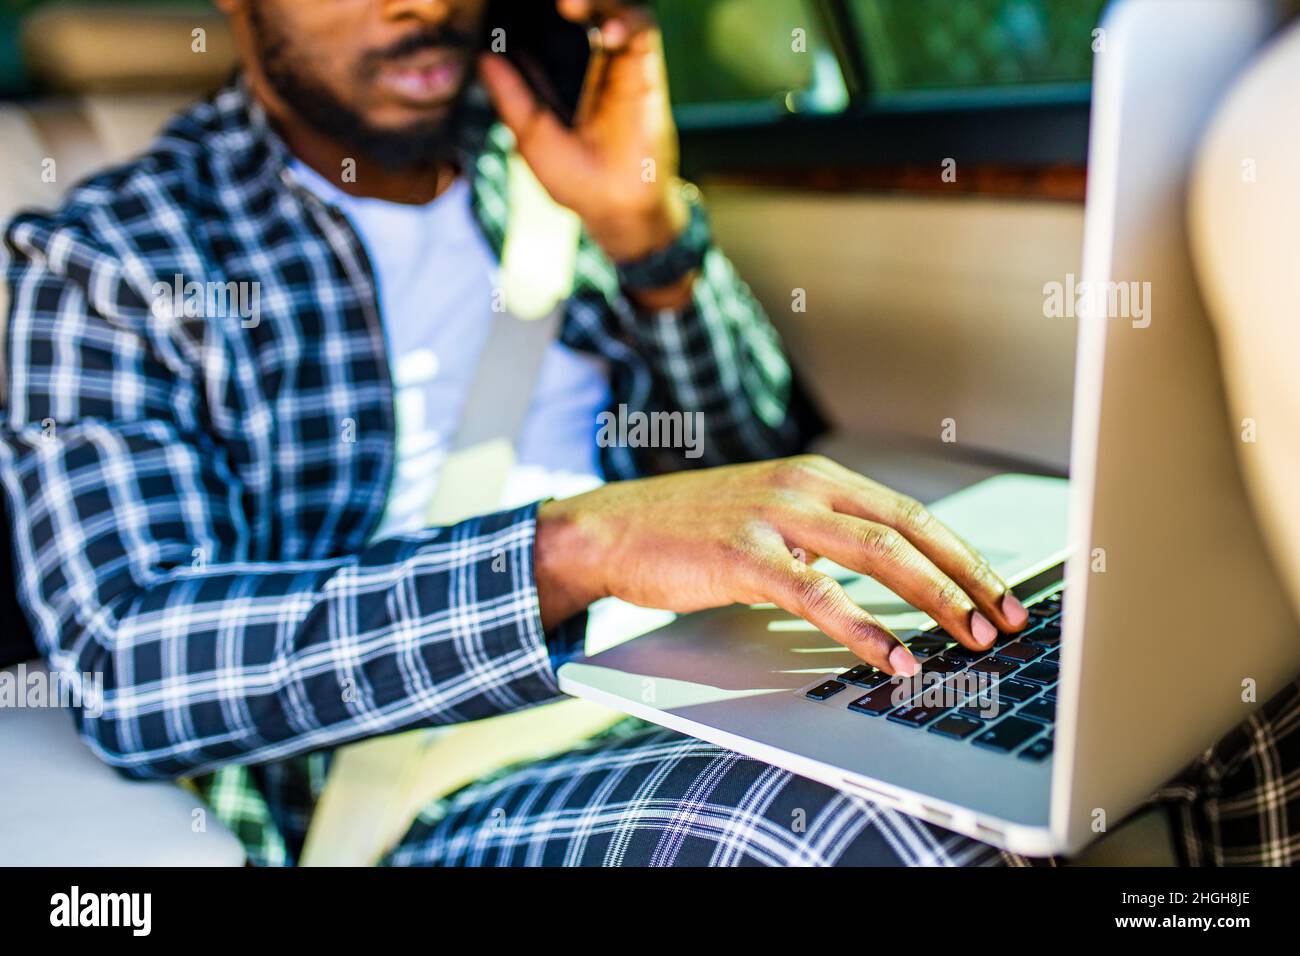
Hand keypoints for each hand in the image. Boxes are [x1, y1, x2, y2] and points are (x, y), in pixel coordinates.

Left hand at [478, 0, 687, 263]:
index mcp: (570, 71)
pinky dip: (627, 23)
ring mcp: (624, 64)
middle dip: (574, 0)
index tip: (511, 2)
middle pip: (587, 9)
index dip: (538, 11)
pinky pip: (643, 32)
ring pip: (616, 8)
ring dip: (596, 1)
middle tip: (551, 2)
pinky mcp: (647, 73)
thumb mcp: (531, 135)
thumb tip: (483, 57)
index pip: (555, 26)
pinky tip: (607, 33)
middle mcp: (599, 60)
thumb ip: (511, 95)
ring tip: (569, 5)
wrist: (615, 211)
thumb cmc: (575, 179)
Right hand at [535, 455, 1030, 675]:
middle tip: (1005, 622)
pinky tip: (892, 655)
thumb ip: (823, 537)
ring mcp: (774, 517)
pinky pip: (818, 594)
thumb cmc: (691, 530)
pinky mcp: (744, 555)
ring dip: (933, 600)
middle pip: (909, 531)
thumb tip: (886, 575)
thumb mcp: (770, 518)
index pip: (911, 514)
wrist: (614, 528)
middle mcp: (805, 488)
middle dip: (967, 578)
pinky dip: (863, 628)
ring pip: (877, 555)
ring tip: (968, 639)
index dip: (963, 556)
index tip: (1000, 594)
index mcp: (818, 479)